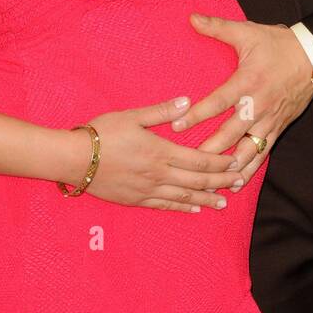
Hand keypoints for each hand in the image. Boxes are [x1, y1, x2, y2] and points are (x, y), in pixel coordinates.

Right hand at [70, 97, 244, 211]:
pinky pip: (164, 206)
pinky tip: (193, 209)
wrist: (73, 159)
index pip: (198, 160)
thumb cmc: (102, 132)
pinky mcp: (135, 200)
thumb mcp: (133, 116)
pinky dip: (181, 208)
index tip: (236, 162)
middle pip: (196, 181)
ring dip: (205, 199)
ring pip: (183, 197)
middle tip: (239, 182)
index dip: (219, 163)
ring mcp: (147, 190)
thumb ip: (162, 111)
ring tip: (223, 203)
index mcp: (160, 152)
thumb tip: (188, 102)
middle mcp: (158, 174)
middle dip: (220, 182)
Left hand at [171, 15, 312, 182]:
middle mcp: (257, 106)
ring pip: (246, 150)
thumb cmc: (278, 44)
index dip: (196, 115)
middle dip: (209, 150)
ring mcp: (268, 120)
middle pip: (230, 134)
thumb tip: (191, 17)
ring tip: (209, 181)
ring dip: (228, 166)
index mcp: (247, 82)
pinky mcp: (277, 128)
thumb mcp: (248, 32)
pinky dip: (249, 169)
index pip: (217, 102)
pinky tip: (235, 182)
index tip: (176, 125)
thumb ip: (217, 27)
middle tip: (187, 162)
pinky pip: (262, 153)